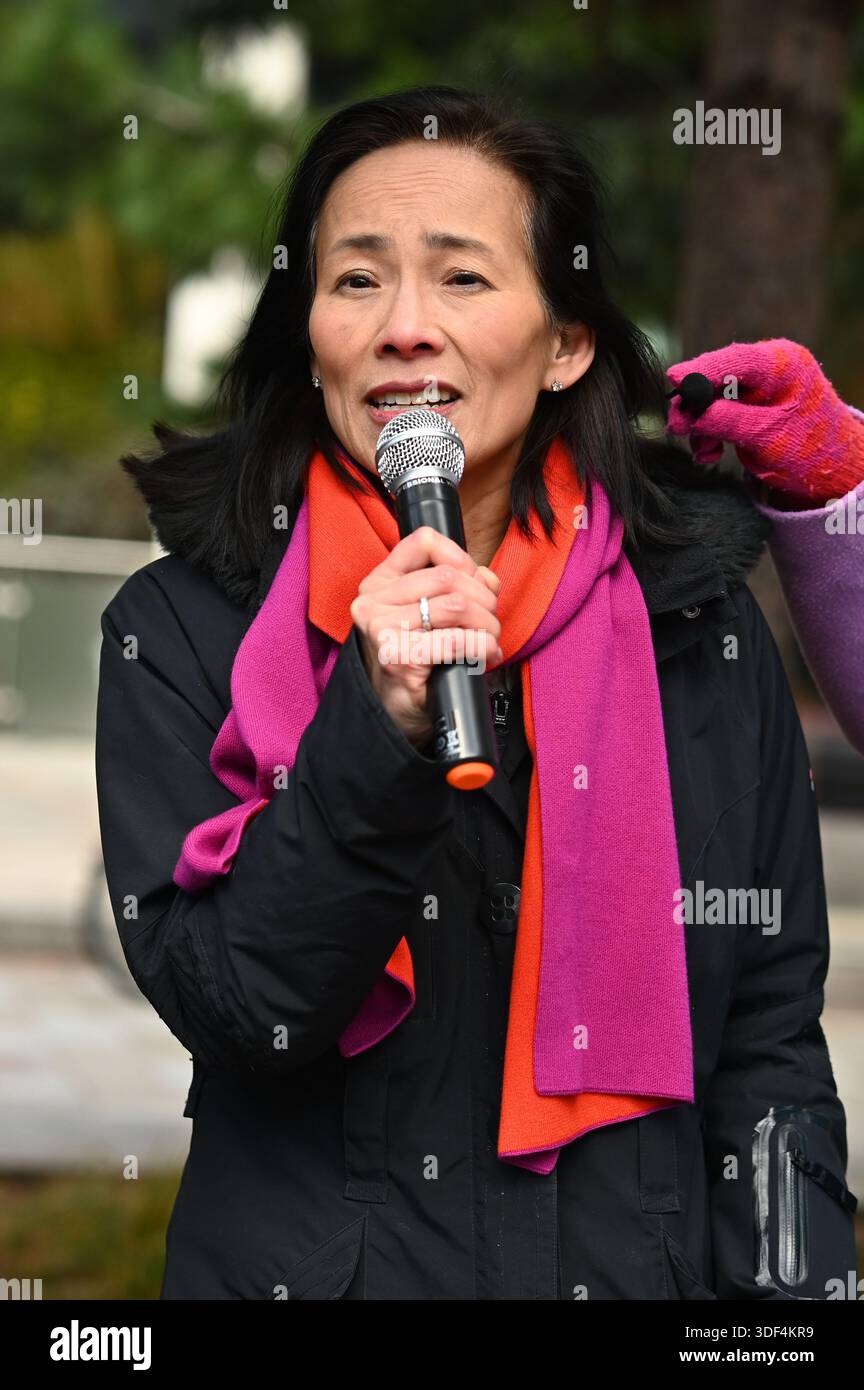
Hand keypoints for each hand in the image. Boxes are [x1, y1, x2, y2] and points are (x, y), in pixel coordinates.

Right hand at [350, 526, 502, 748]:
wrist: (395, 712)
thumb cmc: (415, 663)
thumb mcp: (430, 616)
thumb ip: (457, 587)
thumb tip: (487, 578)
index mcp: (379, 583)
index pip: (424, 541)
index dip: (462, 557)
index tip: (477, 583)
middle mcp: (373, 602)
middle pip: (447, 576)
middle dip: (483, 599)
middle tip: (492, 622)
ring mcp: (382, 629)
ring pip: (456, 605)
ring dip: (487, 625)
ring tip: (490, 640)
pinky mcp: (397, 657)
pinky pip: (456, 640)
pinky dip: (482, 646)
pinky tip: (486, 655)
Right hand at [666, 338, 863, 502]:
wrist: (829, 469)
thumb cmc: (810, 450)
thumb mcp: (766, 438)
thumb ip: (728, 422)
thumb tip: (690, 413)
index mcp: (784, 365)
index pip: (735, 360)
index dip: (702, 370)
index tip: (673, 378)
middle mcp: (769, 367)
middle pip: (718, 378)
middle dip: (694, 405)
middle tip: (676, 428)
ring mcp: (757, 385)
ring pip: (712, 397)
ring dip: (700, 425)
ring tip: (704, 453)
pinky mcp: (748, 402)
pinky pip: (718, 411)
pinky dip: (709, 432)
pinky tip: (711, 452)